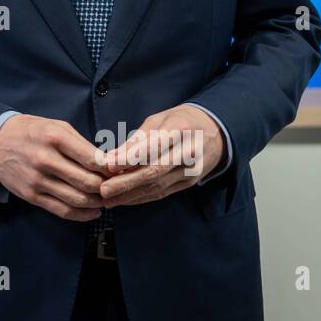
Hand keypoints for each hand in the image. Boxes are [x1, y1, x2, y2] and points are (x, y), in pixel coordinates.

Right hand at [0, 114, 106, 220]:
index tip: (118, 171)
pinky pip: (63, 211)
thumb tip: (107, 165)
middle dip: (107, 188)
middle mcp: (45, 160)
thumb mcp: (56, 126)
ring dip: (98, 203)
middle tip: (115, 187)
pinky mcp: (31, 196)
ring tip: (106, 199)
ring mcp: (37, 180)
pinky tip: (93, 211)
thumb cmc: (31, 132)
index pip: (92, 159)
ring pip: (78, 200)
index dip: (110, 168)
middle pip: (88, 182)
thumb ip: (81, 144)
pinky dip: (83, 215)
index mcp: (54, 138)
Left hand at [97, 105, 224, 208]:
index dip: (131, 156)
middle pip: (155, 170)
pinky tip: (125, 200)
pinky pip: (163, 192)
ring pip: (158, 185)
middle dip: (127, 182)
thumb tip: (111, 156)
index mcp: (181, 129)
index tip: (109, 164)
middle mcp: (189, 152)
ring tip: (108, 199)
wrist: (216, 132)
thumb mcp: (160, 120)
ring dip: (131, 194)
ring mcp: (192, 170)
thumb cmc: (181, 121)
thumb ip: (137, 139)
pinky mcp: (190, 183)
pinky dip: (142, 197)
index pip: (154, 145)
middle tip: (104, 189)